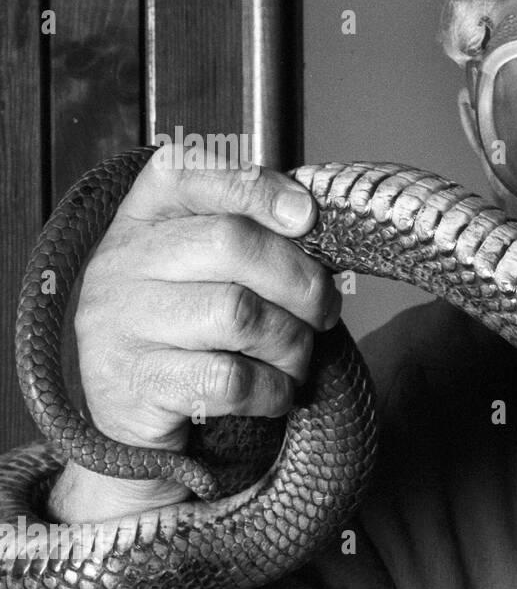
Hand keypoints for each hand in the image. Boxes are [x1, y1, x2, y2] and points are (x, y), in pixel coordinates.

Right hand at [62, 146, 340, 519]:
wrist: (137, 417)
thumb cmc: (195, 330)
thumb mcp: (211, 270)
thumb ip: (255, 236)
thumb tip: (318, 221)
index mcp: (142, 218)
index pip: (184, 171)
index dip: (253, 185)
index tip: (306, 215)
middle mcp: (120, 262)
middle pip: (231, 242)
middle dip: (301, 280)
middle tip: (324, 311)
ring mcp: (119, 323)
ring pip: (240, 314)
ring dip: (292, 342)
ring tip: (294, 357)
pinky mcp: (136, 384)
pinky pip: (231, 379)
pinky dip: (272, 389)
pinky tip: (273, 391)